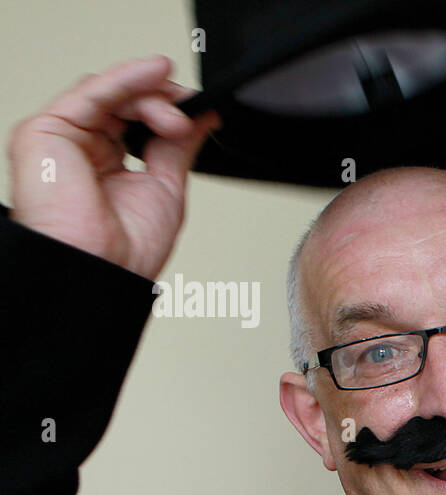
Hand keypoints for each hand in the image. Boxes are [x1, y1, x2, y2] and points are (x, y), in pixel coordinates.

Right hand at [6, 55, 219, 279]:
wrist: (102, 272)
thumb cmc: (124, 251)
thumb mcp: (165, 188)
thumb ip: (176, 147)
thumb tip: (199, 118)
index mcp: (105, 166)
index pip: (135, 121)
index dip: (167, 110)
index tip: (201, 110)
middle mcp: (81, 151)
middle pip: (122, 103)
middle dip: (162, 102)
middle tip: (191, 111)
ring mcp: (62, 140)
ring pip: (108, 94)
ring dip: (150, 96)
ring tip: (177, 114)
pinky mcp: (46, 131)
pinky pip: (91, 93)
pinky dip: (126, 79)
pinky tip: (155, 71)